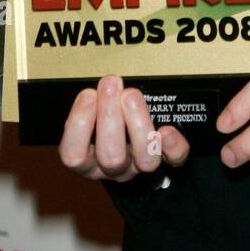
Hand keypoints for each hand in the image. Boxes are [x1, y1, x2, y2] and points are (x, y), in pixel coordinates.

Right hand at [58, 75, 189, 181]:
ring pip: (143, 159)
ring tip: (132, 95)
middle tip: (110, 85)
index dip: (79, 127)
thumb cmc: (110, 115)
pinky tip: (167, 130)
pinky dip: (173, 146)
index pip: (74, 156)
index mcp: (88, 160)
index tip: (87, 94)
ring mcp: (142, 167)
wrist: (140, 129)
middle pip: (110, 157)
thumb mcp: (94, 109)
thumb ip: (94, 101)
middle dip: (109, 118)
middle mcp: (114, 168)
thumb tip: (102, 82)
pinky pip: (174, 159)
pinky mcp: (169, 162)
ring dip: (138, 124)